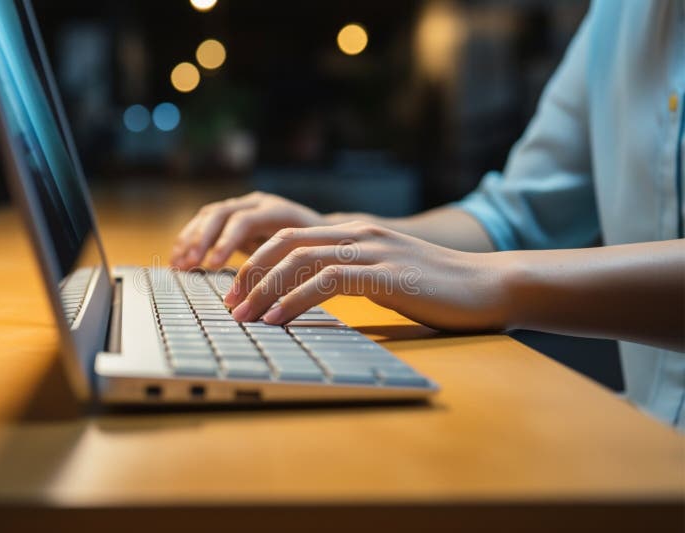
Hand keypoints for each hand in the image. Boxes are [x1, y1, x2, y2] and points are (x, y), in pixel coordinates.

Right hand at [171, 191, 324, 269]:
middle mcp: (258, 203)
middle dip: (201, 240)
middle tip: (188, 265)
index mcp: (278, 211)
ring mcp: (244, 205)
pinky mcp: (234, 216)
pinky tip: (179, 259)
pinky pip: (206, 222)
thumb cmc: (320, 250)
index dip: (226, 242)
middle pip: (221, 214)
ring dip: (191, 239)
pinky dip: (191, 239)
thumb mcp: (310, 257)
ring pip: (210, 215)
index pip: (244, 220)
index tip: (212, 265)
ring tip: (178, 264)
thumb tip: (270, 296)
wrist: (326, 231)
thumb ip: (289, 269)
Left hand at [224, 221, 510, 331]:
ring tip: (242, 318)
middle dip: (249, 274)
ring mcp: (371, 250)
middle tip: (228, 305)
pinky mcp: (384, 273)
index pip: (290, 240)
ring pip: (299, 260)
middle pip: (284, 244)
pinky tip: (277, 320)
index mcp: (354, 233)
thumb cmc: (438, 289)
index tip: (236, 293)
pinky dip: (295, 300)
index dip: (256, 264)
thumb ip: (351, 276)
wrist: (489, 285)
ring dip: (264, 290)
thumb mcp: (385, 275)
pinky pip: (327, 281)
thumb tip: (310, 297)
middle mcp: (357, 233)